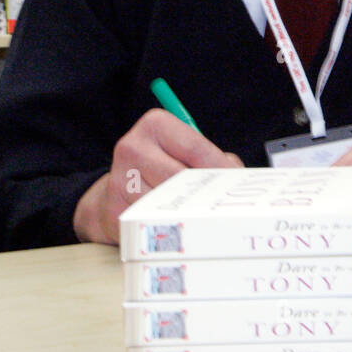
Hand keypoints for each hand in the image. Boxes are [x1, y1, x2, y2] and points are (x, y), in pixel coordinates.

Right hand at [73, 108, 241, 244]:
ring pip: (167, 203)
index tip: (235, 186)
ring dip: (187, 212)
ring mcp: (119, 179)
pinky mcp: (113, 209)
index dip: (221, 170)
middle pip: (181, 178)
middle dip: (204, 193)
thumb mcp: (189, 152)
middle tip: (220, 205)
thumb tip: (238, 181)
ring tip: (199, 215)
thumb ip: (216, 161)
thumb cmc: (165, 168)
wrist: (119, 190)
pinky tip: (178, 225)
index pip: (197, 149)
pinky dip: (168, 227)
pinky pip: (151, 222)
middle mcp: (132, 147)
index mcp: (156, 124)